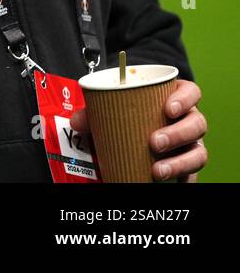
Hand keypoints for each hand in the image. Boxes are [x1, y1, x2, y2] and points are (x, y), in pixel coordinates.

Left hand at [71, 78, 206, 181]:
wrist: (132, 135)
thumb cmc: (127, 116)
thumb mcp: (112, 110)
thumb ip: (95, 113)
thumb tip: (75, 122)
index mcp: (174, 99)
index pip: (191, 92)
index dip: (184, 98)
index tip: (167, 108)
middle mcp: (188, 121)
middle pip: (197, 124)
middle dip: (178, 134)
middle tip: (154, 142)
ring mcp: (191, 144)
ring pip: (198, 152)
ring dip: (180, 162)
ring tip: (158, 170)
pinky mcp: (188, 165)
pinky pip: (193, 175)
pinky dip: (184, 180)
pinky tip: (170, 183)